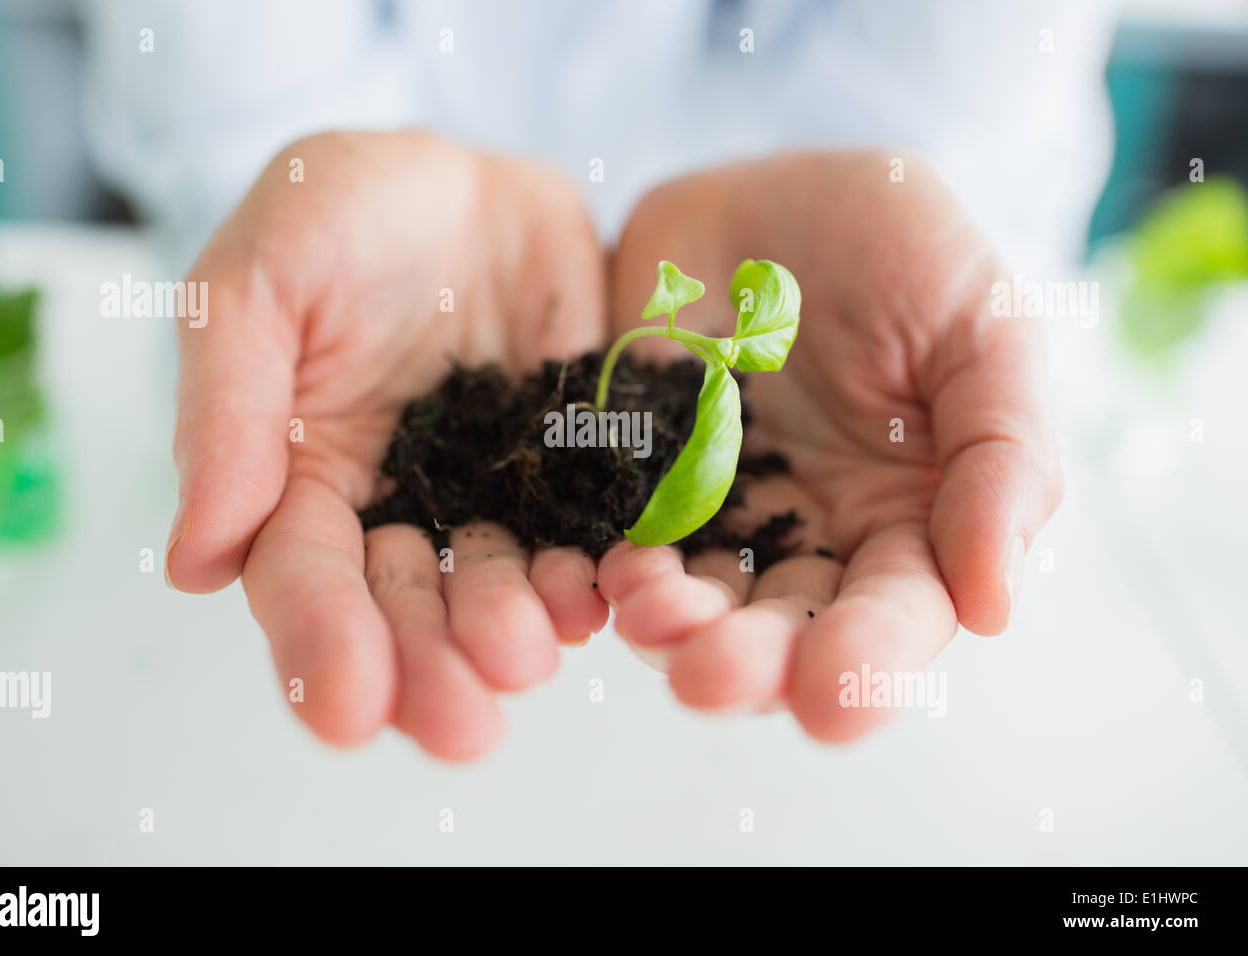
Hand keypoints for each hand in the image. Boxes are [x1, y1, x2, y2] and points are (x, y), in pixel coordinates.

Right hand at [167, 132, 608, 756]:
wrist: (460, 176)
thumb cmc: (335, 216)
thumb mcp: (256, 287)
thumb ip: (227, 414)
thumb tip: (194, 562)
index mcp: (307, 482)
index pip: (306, 580)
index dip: (324, 644)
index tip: (348, 709)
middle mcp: (403, 506)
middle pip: (410, 606)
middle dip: (431, 669)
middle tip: (462, 727)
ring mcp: (496, 490)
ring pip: (503, 581)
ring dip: (514, 631)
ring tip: (530, 660)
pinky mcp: (577, 464)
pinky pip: (591, 525)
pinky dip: (597, 566)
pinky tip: (603, 596)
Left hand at [602, 151, 1062, 739]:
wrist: (772, 190)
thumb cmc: (900, 246)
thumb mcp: (980, 328)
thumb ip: (1000, 457)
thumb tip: (994, 606)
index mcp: (909, 518)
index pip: (899, 615)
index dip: (868, 664)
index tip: (830, 700)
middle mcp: (811, 538)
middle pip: (786, 632)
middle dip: (751, 665)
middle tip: (710, 677)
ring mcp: (718, 514)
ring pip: (696, 604)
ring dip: (671, 630)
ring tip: (651, 618)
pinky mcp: (638, 480)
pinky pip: (618, 540)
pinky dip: (610, 568)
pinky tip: (608, 569)